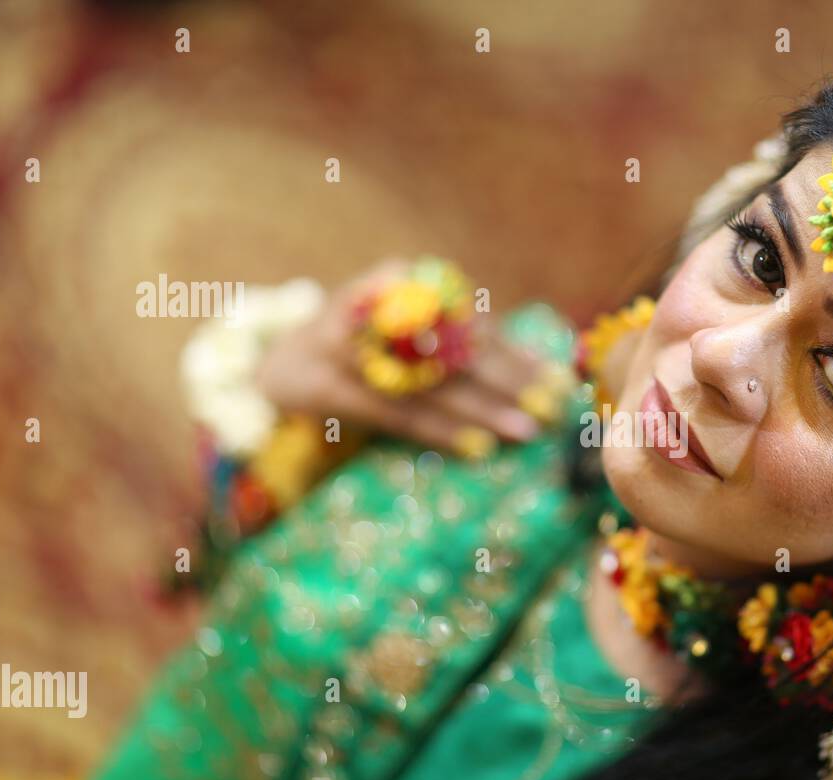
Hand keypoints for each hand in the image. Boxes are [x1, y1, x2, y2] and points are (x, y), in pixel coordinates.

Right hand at [256, 260, 550, 453]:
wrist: (278, 362)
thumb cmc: (364, 346)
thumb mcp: (404, 328)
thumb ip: (456, 337)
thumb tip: (534, 367)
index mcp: (399, 280)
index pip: (468, 320)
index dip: (513, 349)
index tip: (555, 376)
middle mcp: (370, 305)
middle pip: (453, 349)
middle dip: (508, 380)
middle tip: (551, 406)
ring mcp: (342, 345)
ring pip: (428, 383)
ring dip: (481, 410)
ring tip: (524, 430)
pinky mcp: (324, 388)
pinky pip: (396, 413)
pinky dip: (438, 430)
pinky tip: (475, 446)